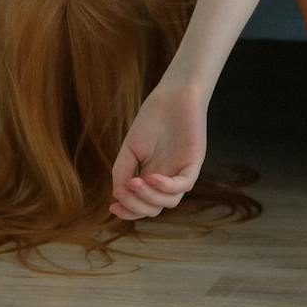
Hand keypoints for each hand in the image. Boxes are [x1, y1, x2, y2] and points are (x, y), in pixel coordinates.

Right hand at [110, 82, 207, 219]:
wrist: (173, 95)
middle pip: (155, 209)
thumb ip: (123, 171)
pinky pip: (185, 185)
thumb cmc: (152, 119)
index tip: (112, 206)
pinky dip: (167, 187)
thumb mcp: (131, 149)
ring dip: (149, 197)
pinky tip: (151, 177)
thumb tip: (117, 194)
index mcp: (152, 178)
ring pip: (169, 202)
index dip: (128, 211)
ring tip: (134, 182)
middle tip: (122, 191)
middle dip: (135, 206)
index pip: (143, 206)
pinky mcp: (194, 162)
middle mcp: (168, 179)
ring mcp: (182, 171)